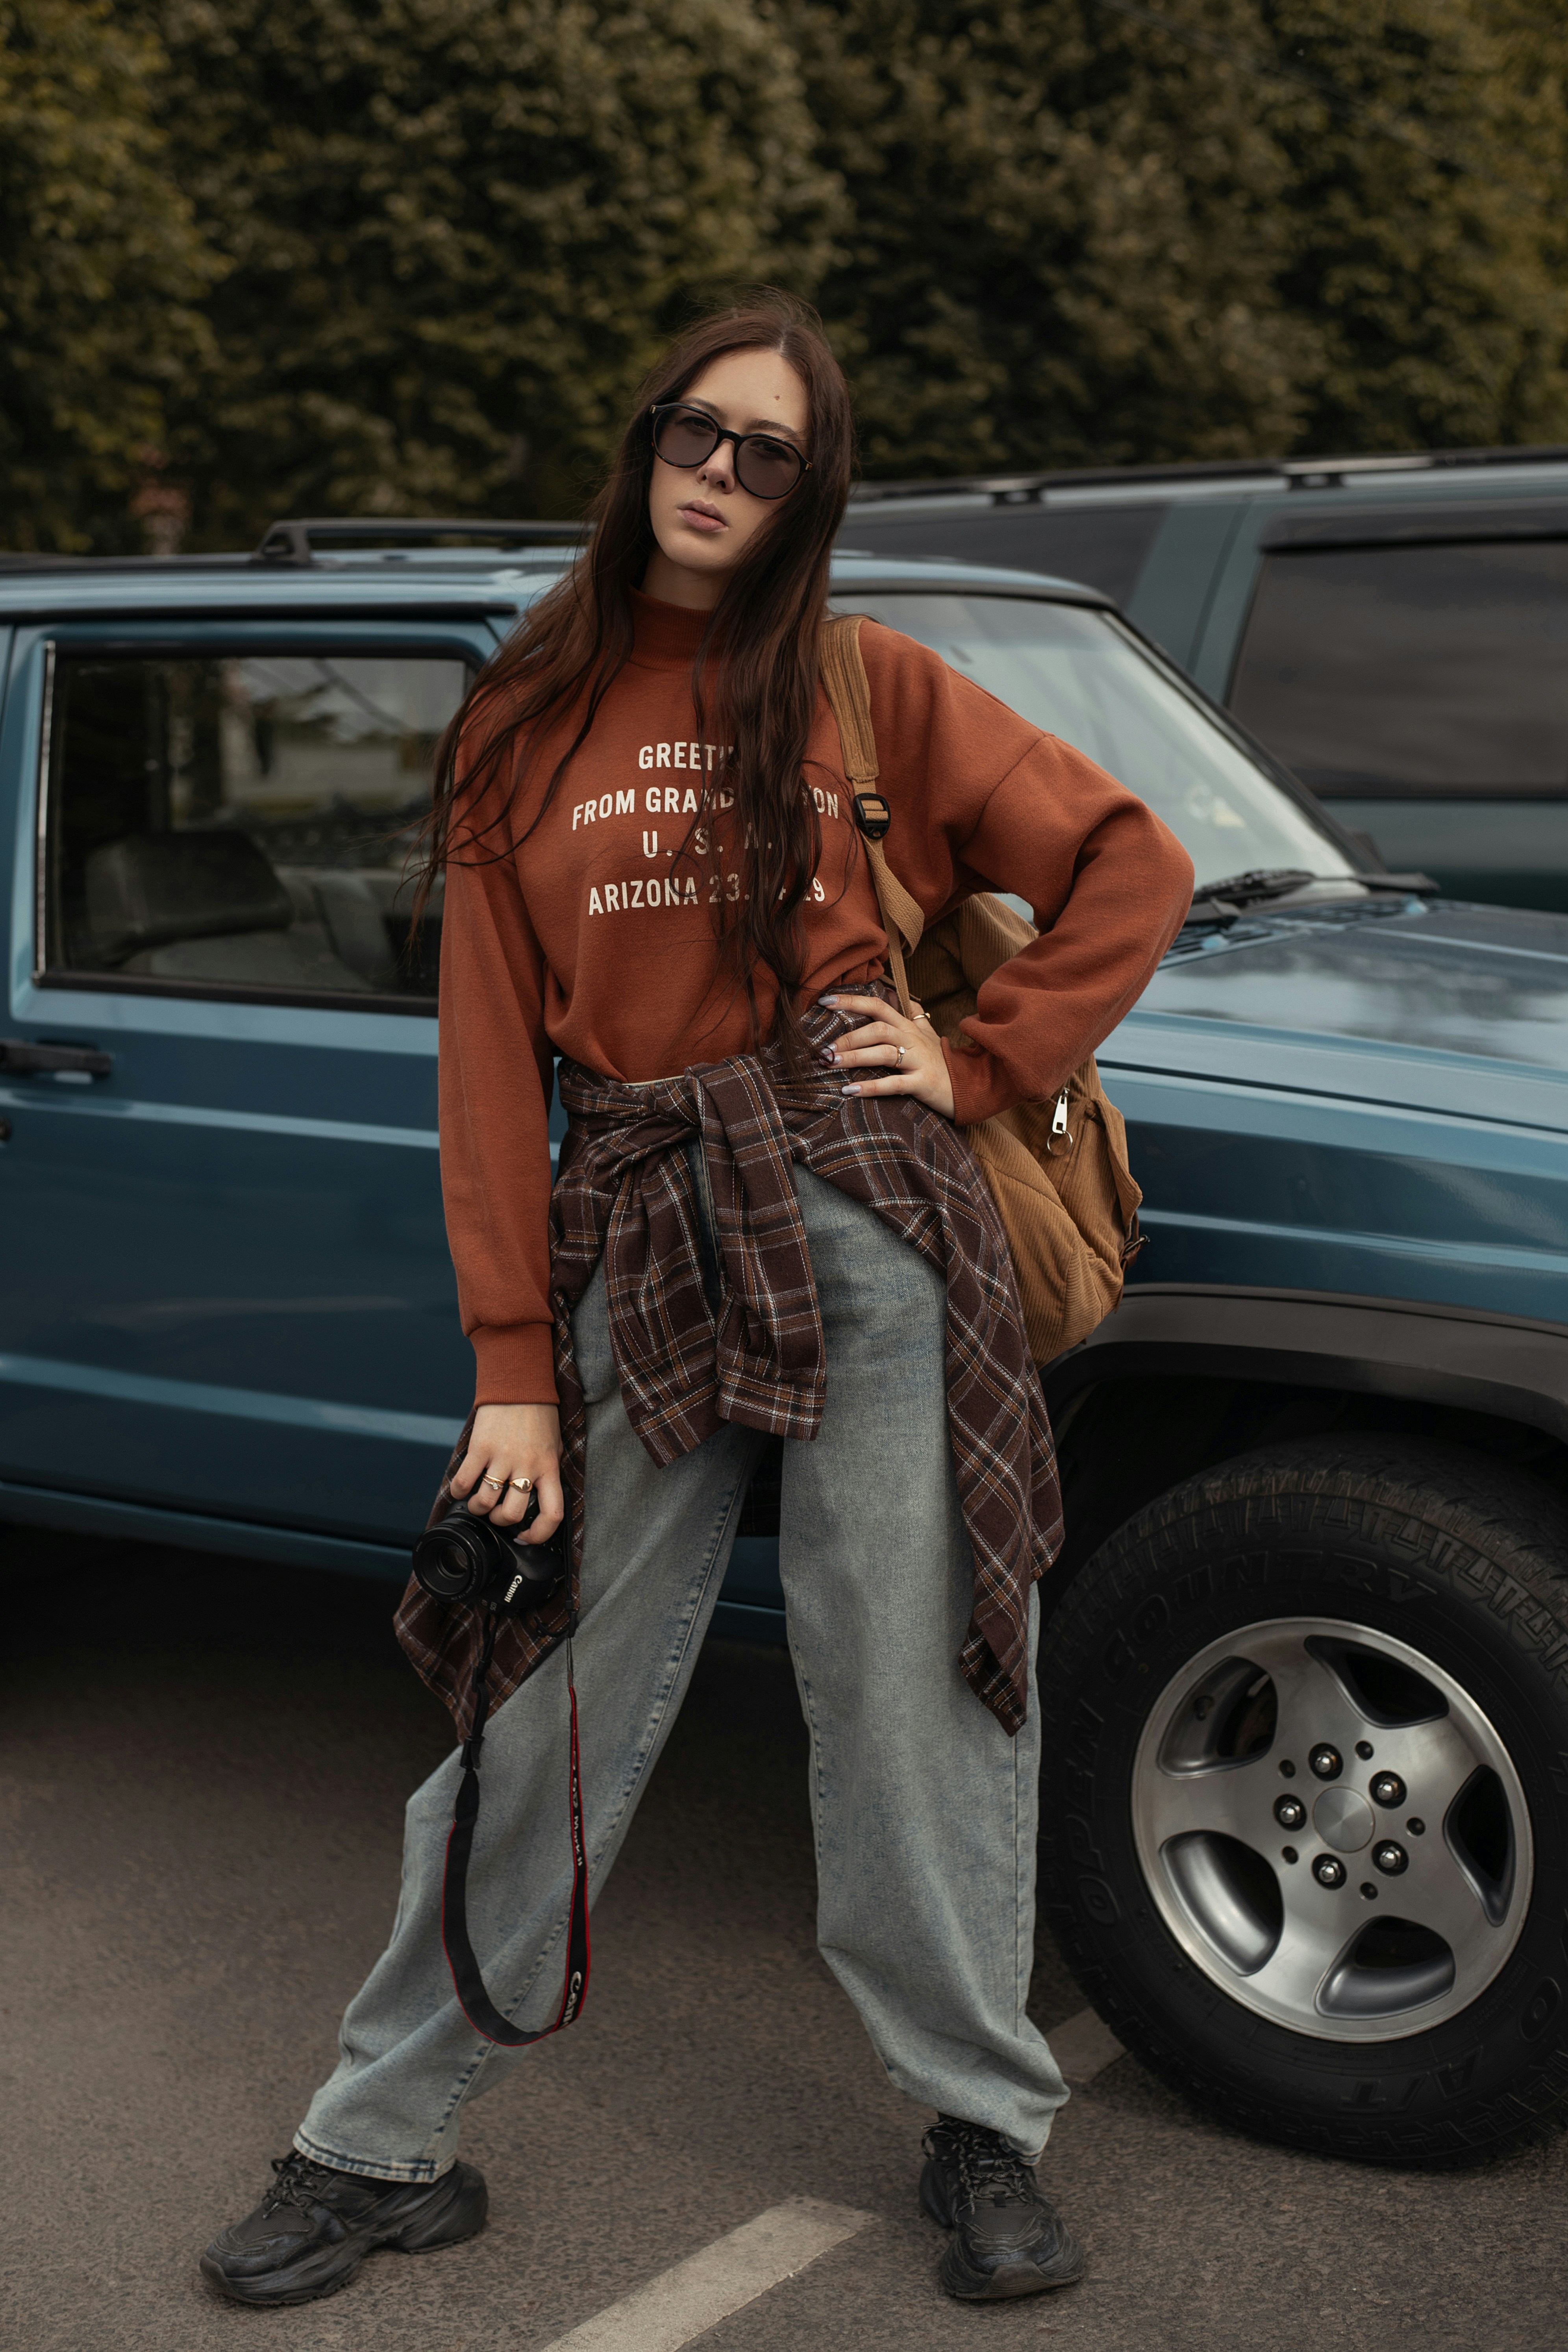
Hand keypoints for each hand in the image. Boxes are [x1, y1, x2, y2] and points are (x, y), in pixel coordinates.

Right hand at [450, 1402, 563, 1542]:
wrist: (519, 1383)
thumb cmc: (538, 1416)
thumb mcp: (553, 1447)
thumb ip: (546, 1473)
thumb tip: (539, 1501)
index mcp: (549, 1468)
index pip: (552, 1513)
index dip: (540, 1534)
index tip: (527, 1536)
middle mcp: (527, 1466)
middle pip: (511, 1513)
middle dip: (500, 1520)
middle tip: (496, 1513)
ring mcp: (502, 1457)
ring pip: (485, 1502)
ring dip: (477, 1508)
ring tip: (477, 1501)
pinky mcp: (480, 1447)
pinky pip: (464, 1481)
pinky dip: (459, 1490)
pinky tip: (462, 1487)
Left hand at [818, 992, 955, 1119]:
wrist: (970, 1085)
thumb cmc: (942, 1060)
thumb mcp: (930, 1034)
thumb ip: (916, 1016)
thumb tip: (907, 999)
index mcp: (908, 1027)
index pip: (878, 1006)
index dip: (851, 1001)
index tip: (825, 1001)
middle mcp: (913, 1040)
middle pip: (878, 1030)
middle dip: (849, 1037)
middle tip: (824, 1049)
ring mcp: (918, 1061)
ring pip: (884, 1053)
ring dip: (855, 1057)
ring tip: (831, 1063)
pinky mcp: (922, 1083)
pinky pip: (894, 1084)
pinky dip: (871, 1087)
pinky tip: (850, 1091)